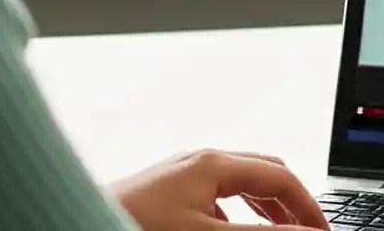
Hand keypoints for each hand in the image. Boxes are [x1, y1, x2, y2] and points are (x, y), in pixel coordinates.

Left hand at [110, 149, 329, 229]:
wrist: (74, 222)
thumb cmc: (135, 226)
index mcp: (214, 163)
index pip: (281, 177)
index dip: (309, 207)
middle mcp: (200, 160)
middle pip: (263, 172)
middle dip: (290, 204)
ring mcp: (182, 172)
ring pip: (240, 183)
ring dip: (265, 209)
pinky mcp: (167, 189)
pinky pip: (216, 194)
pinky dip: (238, 213)